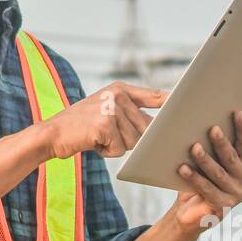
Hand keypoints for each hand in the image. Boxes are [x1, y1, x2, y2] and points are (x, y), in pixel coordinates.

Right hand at [43, 81, 167, 159]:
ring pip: (134, 141)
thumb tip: (158, 127)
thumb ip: (130, 113)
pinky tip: (92, 142)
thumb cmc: (80, 127)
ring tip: (97, 137)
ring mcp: (111, 108)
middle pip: (145, 127)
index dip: (173, 103)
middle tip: (106, 135)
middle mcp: (117, 95)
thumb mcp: (105, 111)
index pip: (155, 96)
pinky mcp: (105, 124)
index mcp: (120, 88)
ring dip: (116, 146)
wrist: (51, 134)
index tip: (190, 107)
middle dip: (131, 139)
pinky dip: (106, 152)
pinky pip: (119, 149)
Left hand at [168, 110, 241, 236]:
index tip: (237, 112)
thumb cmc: (200, 177)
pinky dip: (194, 178)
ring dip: (205, 160)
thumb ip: (212, 145)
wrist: (190, 211)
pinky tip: (182, 168)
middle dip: (222, 142)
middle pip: (233, 158)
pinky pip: (207, 189)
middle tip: (212, 128)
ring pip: (219, 174)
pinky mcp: (223, 207)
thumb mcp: (208, 159)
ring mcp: (236, 195)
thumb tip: (204, 118)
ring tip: (194, 147)